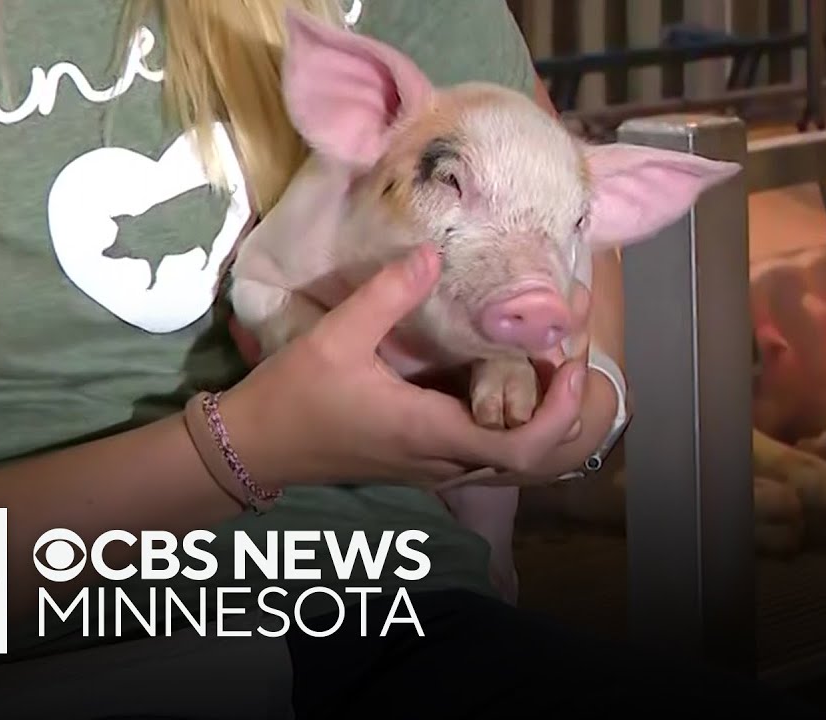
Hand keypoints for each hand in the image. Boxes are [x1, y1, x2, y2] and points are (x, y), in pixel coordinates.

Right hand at [216, 245, 587, 489]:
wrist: (254, 448)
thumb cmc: (293, 398)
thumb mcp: (334, 338)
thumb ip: (387, 295)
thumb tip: (435, 253)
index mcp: (430, 433)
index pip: (522, 447)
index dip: (560, 413)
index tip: (571, 364)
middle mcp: (441, 460)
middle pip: (529, 455)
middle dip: (562, 407)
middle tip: (570, 350)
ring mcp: (431, 465)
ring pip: (507, 455)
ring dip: (537, 413)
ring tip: (548, 357)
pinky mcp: (420, 460)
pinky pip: (482, 448)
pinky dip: (507, 418)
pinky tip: (502, 375)